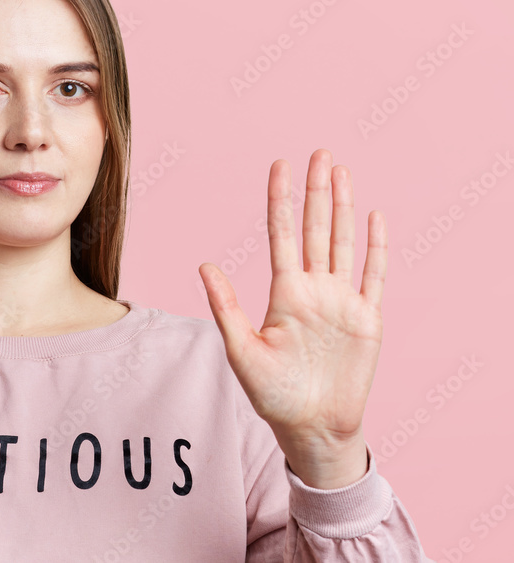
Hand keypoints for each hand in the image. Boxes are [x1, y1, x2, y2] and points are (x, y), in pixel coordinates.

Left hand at [198, 149, 385, 488]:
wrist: (312, 427)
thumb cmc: (273, 394)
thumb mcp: (242, 350)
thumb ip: (225, 307)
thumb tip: (203, 264)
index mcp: (284, 292)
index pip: (281, 234)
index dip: (281, 199)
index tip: (279, 164)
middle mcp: (314, 289)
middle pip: (316, 228)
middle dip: (317, 191)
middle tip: (319, 152)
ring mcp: (342, 301)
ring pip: (344, 242)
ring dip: (344, 207)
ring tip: (342, 171)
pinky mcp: (367, 319)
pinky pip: (374, 276)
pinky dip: (376, 248)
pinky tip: (375, 218)